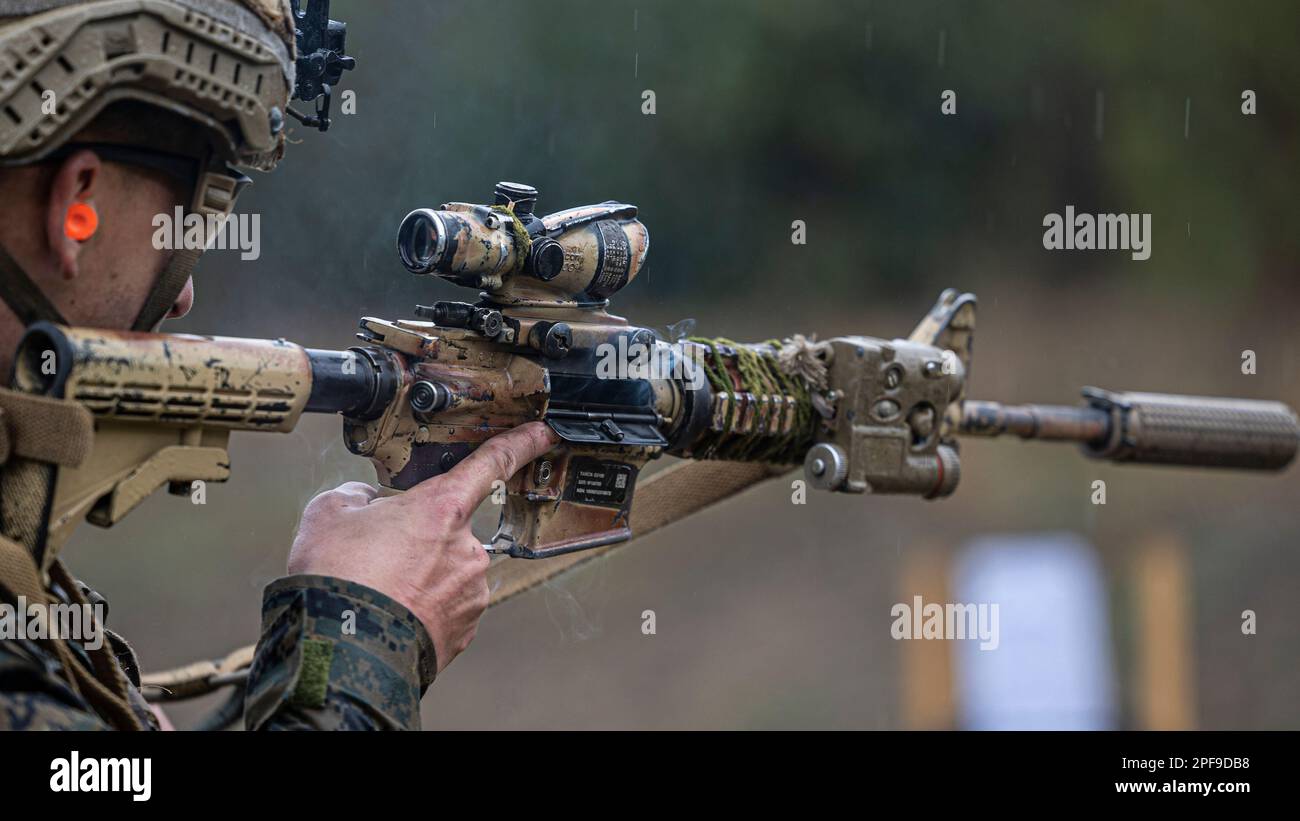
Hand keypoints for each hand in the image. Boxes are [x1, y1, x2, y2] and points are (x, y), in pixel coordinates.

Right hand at [287, 422, 558, 672]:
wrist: (340, 650)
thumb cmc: (337, 579)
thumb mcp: (329, 513)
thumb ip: (358, 496)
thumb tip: (368, 501)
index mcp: (442, 509)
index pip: (493, 463)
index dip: (522, 443)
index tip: (543, 434)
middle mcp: (468, 549)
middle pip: (448, 530)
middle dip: (419, 538)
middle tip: (377, 557)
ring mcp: (471, 593)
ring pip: (446, 571)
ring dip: (420, 576)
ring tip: (379, 590)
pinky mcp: (465, 629)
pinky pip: (446, 606)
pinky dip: (422, 606)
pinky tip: (392, 613)